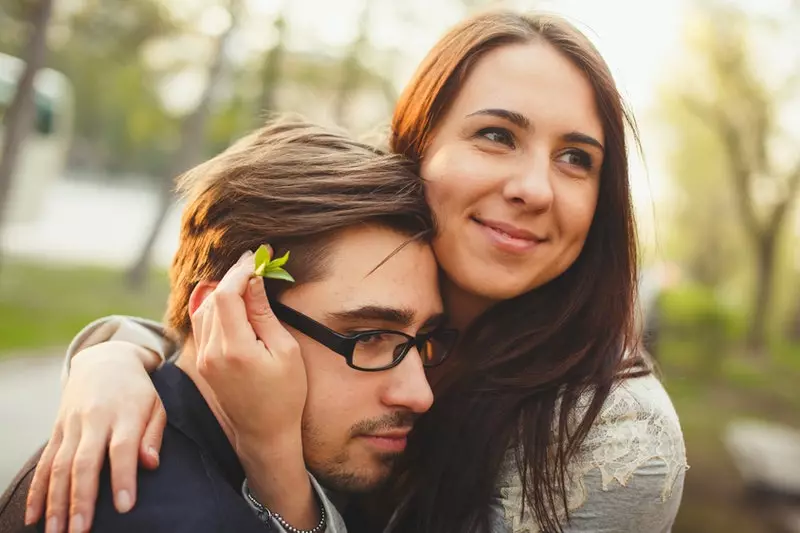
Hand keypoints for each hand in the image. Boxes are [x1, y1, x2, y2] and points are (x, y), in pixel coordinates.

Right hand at [26, 342, 165, 532]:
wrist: (105, 362)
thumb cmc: (138, 392)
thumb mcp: (156, 406)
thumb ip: (154, 435)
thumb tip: (151, 464)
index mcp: (125, 414)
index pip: (122, 448)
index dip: (123, 477)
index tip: (124, 507)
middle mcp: (95, 419)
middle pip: (85, 462)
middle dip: (81, 499)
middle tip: (80, 531)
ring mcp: (72, 425)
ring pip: (59, 466)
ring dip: (56, 501)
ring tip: (56, 531)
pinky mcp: (57, 430)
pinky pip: (44, 463)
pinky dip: (37, 491)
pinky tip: (33, 517)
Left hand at [191, 252, 315, 527]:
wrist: (265, 433)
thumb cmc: (285, 394)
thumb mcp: (285, 351)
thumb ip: (264, 314)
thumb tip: (254, 281)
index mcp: (235, 349)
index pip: (227, 295)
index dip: (241, 271)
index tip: (259, 257)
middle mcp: (211, 352)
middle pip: (213, 298)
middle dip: (234, 276)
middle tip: (256, 263)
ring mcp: (202, 359)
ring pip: (204, 309)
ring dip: (224, 290)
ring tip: (247, 278)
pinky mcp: (201, 363)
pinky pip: (202, 324)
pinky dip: (214, 307)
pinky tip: (230, 298)